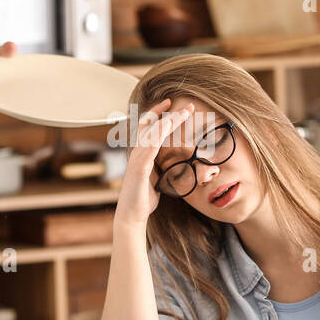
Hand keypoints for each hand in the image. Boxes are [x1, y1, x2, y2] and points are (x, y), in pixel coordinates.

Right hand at [113, 97, 193, 230]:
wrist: (132, 215)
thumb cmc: (143, 199)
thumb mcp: (156, 178)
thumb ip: (160, 167)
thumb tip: (171, 164)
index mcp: (141, 154)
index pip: (148, 127)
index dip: (158, 113)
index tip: (172, 104)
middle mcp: (136, 152)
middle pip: (149, 124)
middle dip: (166, 112)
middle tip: (187, 106)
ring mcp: (137, 159)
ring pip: (152, 132)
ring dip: (169, 121)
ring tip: (184, 113)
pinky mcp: (139, 168)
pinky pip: (149, 147)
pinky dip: (159, 135)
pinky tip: (168, 127)